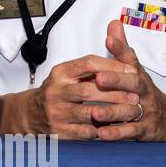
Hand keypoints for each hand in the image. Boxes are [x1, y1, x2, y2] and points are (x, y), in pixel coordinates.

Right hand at [14, 53, 140, 139]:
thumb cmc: (57, 91)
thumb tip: (114, 34)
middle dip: (116, 94)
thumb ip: (92, 63)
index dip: (112, 66)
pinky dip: (101, 131)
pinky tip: (113, 128)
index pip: (88, 63)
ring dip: (112, 114)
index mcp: (60, 73)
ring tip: (130, 113)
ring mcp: (55, 112)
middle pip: (89, 90)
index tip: (131, 71)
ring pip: (89, 113)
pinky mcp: (58, 131)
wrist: (30, 113)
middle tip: (135, 96)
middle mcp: (55, 91)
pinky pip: (84, 132)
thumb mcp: (69, 73)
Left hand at [93, 20, 165, 141]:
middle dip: (116, 83)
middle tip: (99, 80)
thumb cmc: (144, 90)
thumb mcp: (135, 69)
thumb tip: (113, 24)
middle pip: (132, 87)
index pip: (130, 66)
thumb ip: (122, 49)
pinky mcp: (143, 131)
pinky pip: (130, 133)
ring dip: (111, 113)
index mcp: (138, 77)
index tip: (107, 47)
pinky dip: (117, 134)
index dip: (119, 57)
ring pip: (128, 112)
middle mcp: (142, 94)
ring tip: (95, 113)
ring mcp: (143, 113)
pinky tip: (102, 135)